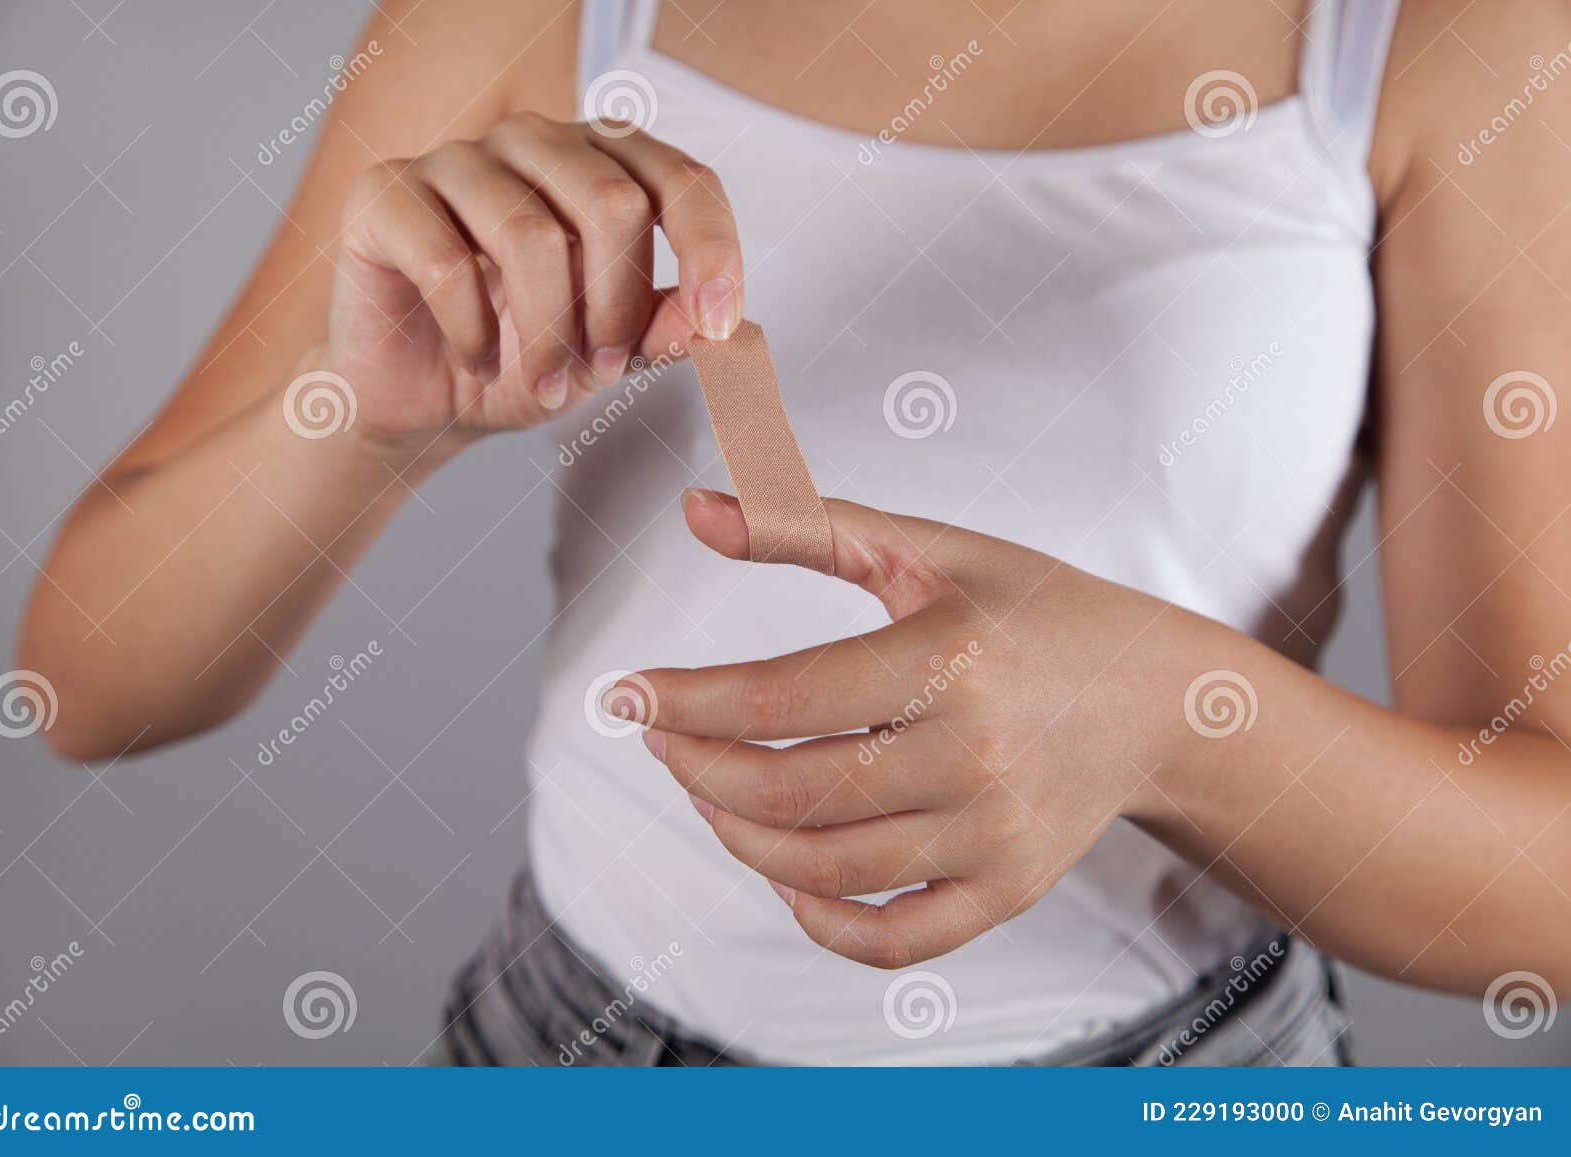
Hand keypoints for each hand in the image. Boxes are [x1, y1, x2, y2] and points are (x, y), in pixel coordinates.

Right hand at [321, 113, 743, 446]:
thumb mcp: (606, 354)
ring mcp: (456, 159)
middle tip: (602, 371)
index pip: (681, 179)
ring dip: (549, 334)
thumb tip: (703, 324)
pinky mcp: (386, 193)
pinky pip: (449, 264)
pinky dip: (475, 335)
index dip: (712, 250)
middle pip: (613, 203)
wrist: (418, 396)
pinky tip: (479, 363)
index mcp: (602, 162)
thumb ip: (658, 329)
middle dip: (617, 308)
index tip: (720, 327)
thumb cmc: (517, 357)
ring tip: (543, 383)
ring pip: (533, 235)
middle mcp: (533, 142)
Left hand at [616, 489, 1203, 968]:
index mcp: (950, 659)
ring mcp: (995, 836)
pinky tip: (785, 875)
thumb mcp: (930, 550)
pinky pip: (893, 940)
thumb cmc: (1032, 610)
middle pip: (791, 795)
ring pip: (824, 871)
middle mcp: (976, 756)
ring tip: (710, 788)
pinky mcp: (1009, 891)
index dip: (682, 701)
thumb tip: (692, 510)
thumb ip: (808, 525)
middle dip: (698, 768)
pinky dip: (819, 922)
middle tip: (664, 737)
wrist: (1154, 697)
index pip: (780, 699)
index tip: (622, 696)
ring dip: (739, 837)